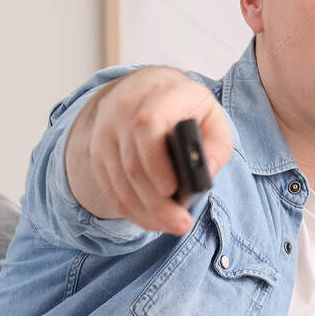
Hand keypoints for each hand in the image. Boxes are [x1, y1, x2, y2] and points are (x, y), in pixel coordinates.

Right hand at [64, 66, 232, 235]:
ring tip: (171, 225)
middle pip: (133, 164)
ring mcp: (106, 131)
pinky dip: (132, 209)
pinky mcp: (97, 151)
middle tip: (181, 224)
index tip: (172, 189)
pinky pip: (110, 188)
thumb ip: (217, 144)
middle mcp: (125, 108)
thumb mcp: (211, 118)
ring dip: (146, 211)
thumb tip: (207, 172)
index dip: (156, 162)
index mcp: (158, 94)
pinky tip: (152, 219)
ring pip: (120, 181)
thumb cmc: (187, 109)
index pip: (147, 125)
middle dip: (157, 202)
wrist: (148, 90)